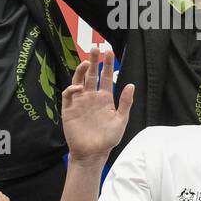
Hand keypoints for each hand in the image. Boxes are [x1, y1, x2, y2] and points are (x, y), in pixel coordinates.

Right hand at [62, 48, 134, 164]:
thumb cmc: (108, 138)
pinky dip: (73, 88)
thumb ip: (125, 102)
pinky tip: (80, 87)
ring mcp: (80, 102)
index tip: (109, 52)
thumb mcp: (121, 119)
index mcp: (105, 98)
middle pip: (92, 75)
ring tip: (87, 61)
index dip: (107, 65)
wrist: (93, 152)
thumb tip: (131, 85)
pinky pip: (69, 95)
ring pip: (79, 81)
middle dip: (94, 61)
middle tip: (96, 47)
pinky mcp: (69, 109)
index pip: (106, 77)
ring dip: (82, 70)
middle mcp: (92, 97)